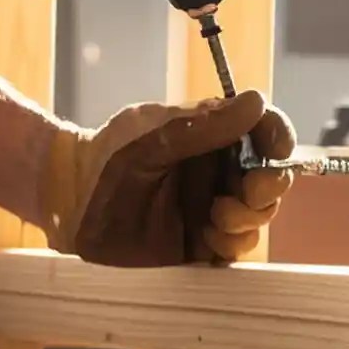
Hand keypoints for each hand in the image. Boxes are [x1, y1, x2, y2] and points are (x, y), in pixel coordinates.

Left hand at [40, 91, 296, 266]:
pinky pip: (236, 247)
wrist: (68, 201)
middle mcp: (220, 170)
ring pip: (259, 215)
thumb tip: (257, 101)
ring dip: (250, 217)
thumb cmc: (108, 156)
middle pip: (271, 178)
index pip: (265, 130)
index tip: (277, 150)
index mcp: (216, 135)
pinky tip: (209, 236)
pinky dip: (233, 243)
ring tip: (217, 216)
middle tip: (249, 191)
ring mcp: (213, 206)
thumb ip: (206, 124)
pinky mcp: (201, 242)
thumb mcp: (156, 136)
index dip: (280, 138)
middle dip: (269, 186)